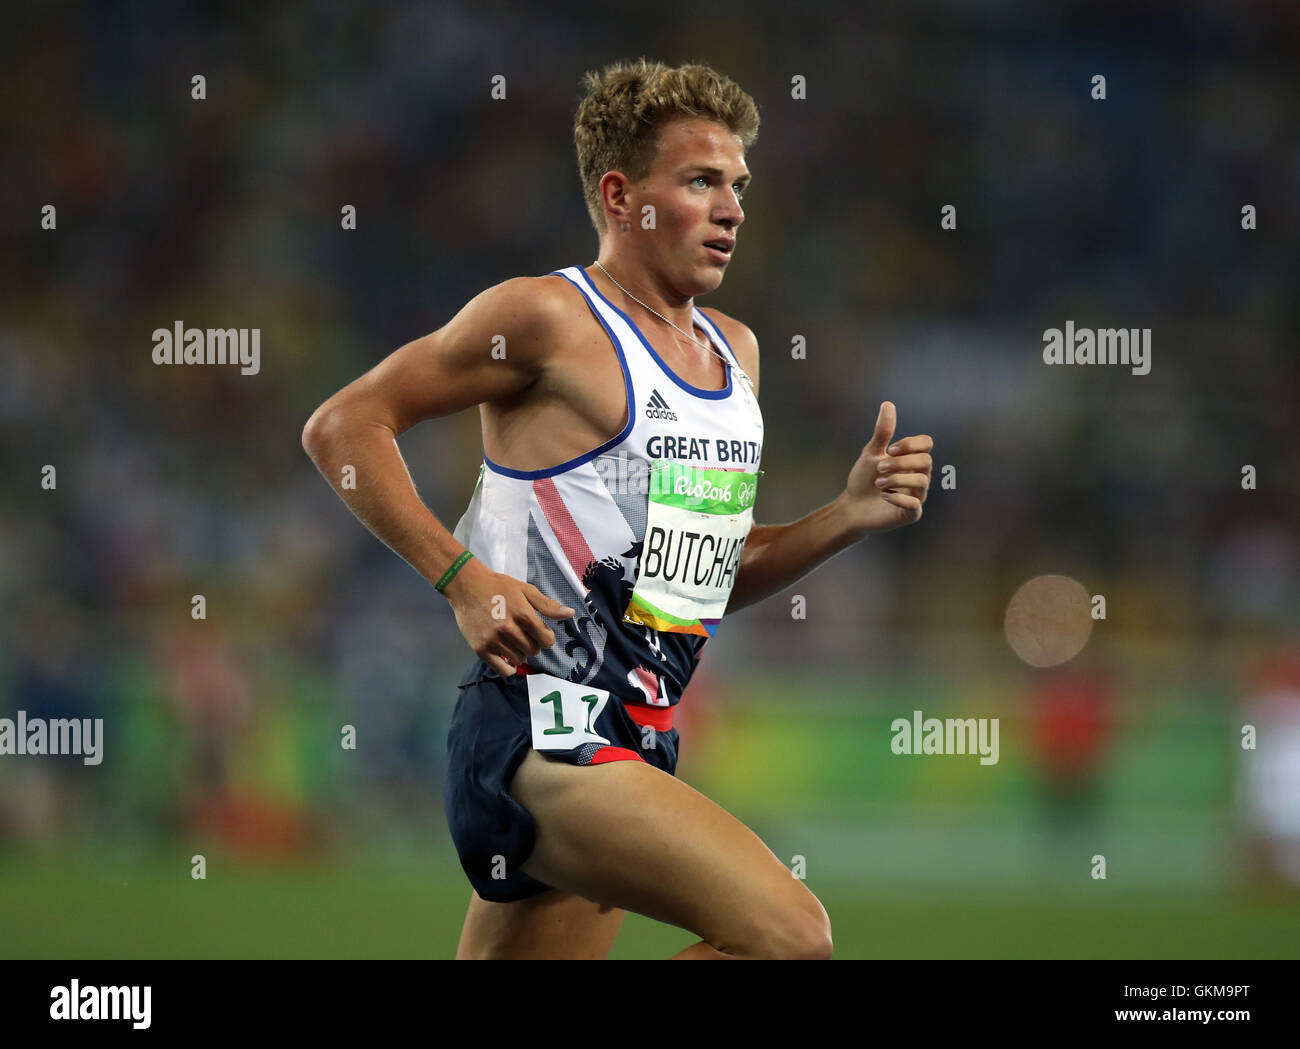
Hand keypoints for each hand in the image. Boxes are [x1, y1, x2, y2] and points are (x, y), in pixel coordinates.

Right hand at [441, 557, 575, 676]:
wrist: (467, 586)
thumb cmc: (498, 586)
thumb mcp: (526, 590)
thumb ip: (548, 605)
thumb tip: (570, 614)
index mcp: (523, 614)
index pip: (546, 640)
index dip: (546, 637)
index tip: (540, 633)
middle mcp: (509, 629)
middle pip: (533, 650)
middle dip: (533, 644)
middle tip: (524, 635)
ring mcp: (494, 640)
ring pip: (519, 660)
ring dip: (520, 653)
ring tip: (513, 642)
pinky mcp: (481, 649)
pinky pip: (502, 670)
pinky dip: (509, 667)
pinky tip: (507, 657)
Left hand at [841, 401, 932, 533]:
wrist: (852, 507)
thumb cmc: (864, 479)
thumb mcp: (871, 453)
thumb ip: (882, 432)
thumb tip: (888, 404)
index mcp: (912, 459)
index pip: (927, 444)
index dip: (912, 444)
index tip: (891, 449)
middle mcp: (919, 476)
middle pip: (926, 462)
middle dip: (901, 462)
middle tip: (879, 467)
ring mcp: (916, 496)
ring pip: (921, 482)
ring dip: (897, 479)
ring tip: (878, 483)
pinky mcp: (910, 514)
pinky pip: (914, 505)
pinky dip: (898, 498)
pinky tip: (883, 495)